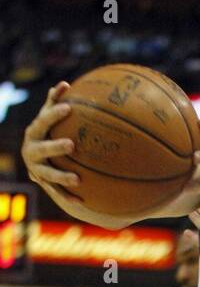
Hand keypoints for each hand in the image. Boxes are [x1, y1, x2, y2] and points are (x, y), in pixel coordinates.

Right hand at [22, 82, 81, 199]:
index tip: (69, 108)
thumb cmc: (45, 133)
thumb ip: (53, 102)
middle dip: (55, 147)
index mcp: (33, 133)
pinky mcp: (42, 185)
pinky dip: (67, 197)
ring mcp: (35, 170)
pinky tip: (81, 202)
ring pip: (48, 175)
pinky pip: (56, 192)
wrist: (33, 160)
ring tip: (78, 179)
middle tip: (72, 145)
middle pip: (42, 150)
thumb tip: (65, 84)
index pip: (43, 121)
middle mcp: (31, 152)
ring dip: (61, 177)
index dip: (54, 114)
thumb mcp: (46, 118)